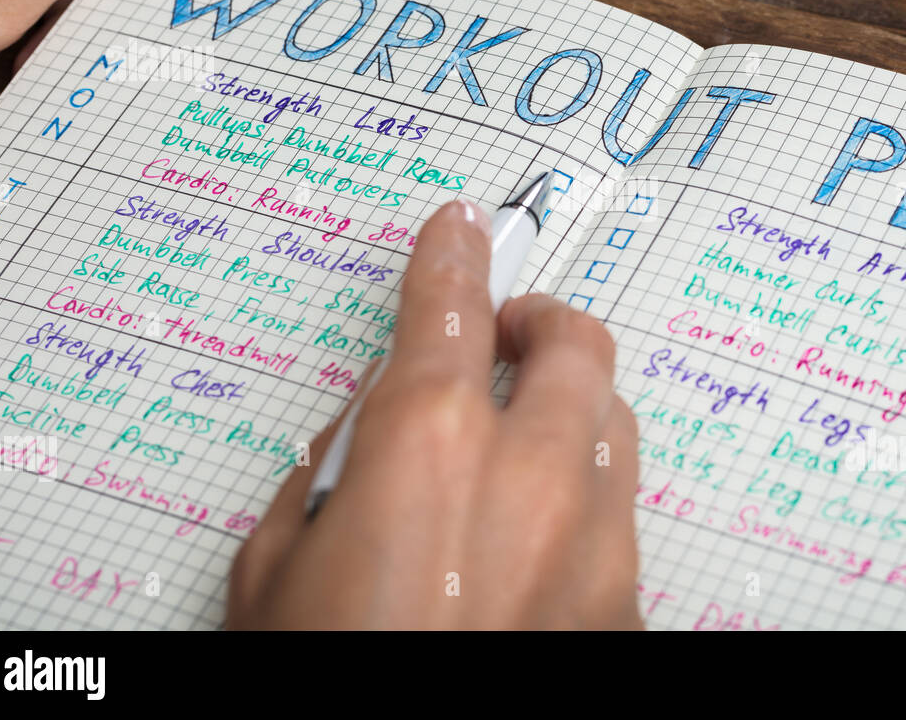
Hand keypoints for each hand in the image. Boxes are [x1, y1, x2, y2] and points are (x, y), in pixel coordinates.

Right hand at [227, 199, 643, 628]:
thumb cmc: (325, 678)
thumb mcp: (278, 566)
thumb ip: (325, 472)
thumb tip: (367, 422)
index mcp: (428, 447)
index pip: (450, 309)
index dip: (454, 258)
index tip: (462, 230)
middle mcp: (531, 482)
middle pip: (575, 346)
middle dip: (539, 323)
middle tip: (508, 333)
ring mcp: (594, 546)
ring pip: (610, 429)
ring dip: (566, 416)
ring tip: (520, 446)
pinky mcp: (627, 609)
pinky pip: (618, 524)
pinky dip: (579, 512)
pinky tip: (536, 549)